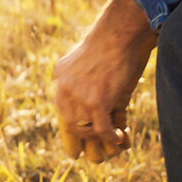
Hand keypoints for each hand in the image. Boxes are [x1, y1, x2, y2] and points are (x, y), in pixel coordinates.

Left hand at [53, 0, 157, 162]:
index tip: (80, 142)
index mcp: (60, 76)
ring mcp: (78, 96)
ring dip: (101, 140)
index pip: (62, 110)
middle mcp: (63, 87)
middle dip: (86, 139)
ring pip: (86, 130)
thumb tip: (104, 114)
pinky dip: (112, 138)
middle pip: (71, 124)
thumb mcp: (95, 66)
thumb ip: (92, 87)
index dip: (73, 127)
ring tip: (115, 141)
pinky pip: (102, 130)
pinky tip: (121, 139)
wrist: (120, 31)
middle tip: (97, 150)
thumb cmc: (114, 44)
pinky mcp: (95, 102)